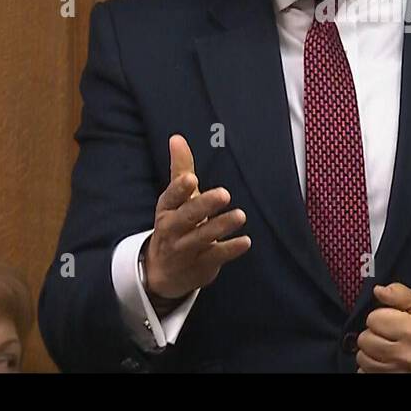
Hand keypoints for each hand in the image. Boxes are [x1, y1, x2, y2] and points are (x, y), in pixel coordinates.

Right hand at [142, 134, 250, 302]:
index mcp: (166, 209)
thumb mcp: (175, 199)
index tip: (191, 178)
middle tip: (224, 193)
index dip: (179, 189)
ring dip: (221, 226)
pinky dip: (230, 249)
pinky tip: (246, 241)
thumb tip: (177, 137)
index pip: (170, 198)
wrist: (164, 272)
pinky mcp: (199, 265)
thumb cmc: (175, 225)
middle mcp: (172, 229)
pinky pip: (215, 257)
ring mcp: (184, 250)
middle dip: (204, 205)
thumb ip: (180, 168)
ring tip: (240, 215)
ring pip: (202, 237)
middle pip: (187, 217)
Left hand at [356, 283, 410, 372]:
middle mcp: (404, 355)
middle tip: (388, 333)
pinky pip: (366, 373)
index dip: (380, 315)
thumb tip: (378, 290)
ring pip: (362, 358)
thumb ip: (399, 294)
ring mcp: (397, 371)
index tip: (391, 319)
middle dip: (373, 333)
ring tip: (386, 346)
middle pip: (365, 339)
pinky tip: (384, 360)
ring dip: (370, 351)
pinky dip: (371, 366)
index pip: (373, 319)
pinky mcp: (392, 380)